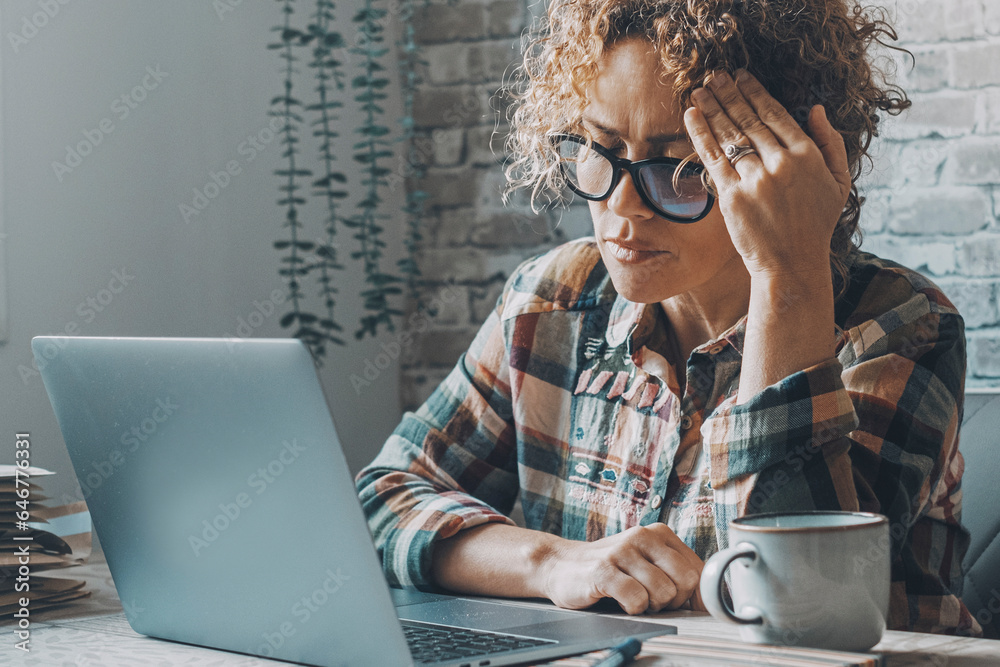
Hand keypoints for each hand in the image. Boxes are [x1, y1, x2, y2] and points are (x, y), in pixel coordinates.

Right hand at [539, 524, 703, 614]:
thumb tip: (712, 601)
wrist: (562, 565)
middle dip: (672, 601)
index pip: (698, 570)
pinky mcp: (602, 570)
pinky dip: (631, 608)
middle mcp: (642, 537)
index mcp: (659, 534)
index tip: (676, 602)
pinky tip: (618, 599)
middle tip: (650, 598)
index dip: (690, 595)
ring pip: (663, 592)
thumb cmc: (611, 569)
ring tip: (632, 596)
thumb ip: (677, 574)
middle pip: (686, 582)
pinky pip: (636, 599)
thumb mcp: (647, 563)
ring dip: (650, 606)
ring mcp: (622, 551)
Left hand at [683, 70, 851, 280]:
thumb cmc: (816, 225)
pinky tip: (692, 115)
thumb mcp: (838, 183)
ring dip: (712, 107)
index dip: (756, 93)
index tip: (742, 77)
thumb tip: (817, 109)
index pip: (777, 115)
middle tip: (715, 75)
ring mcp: (755, 180)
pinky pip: (713, 158)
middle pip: (749, 120)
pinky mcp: (733, 197)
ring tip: (699, 89)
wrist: (791, 265)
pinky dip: (701, 134)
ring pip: (730, 135)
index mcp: (807, 156)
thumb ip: (832, 143)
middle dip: (729, 94)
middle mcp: (781, 164)